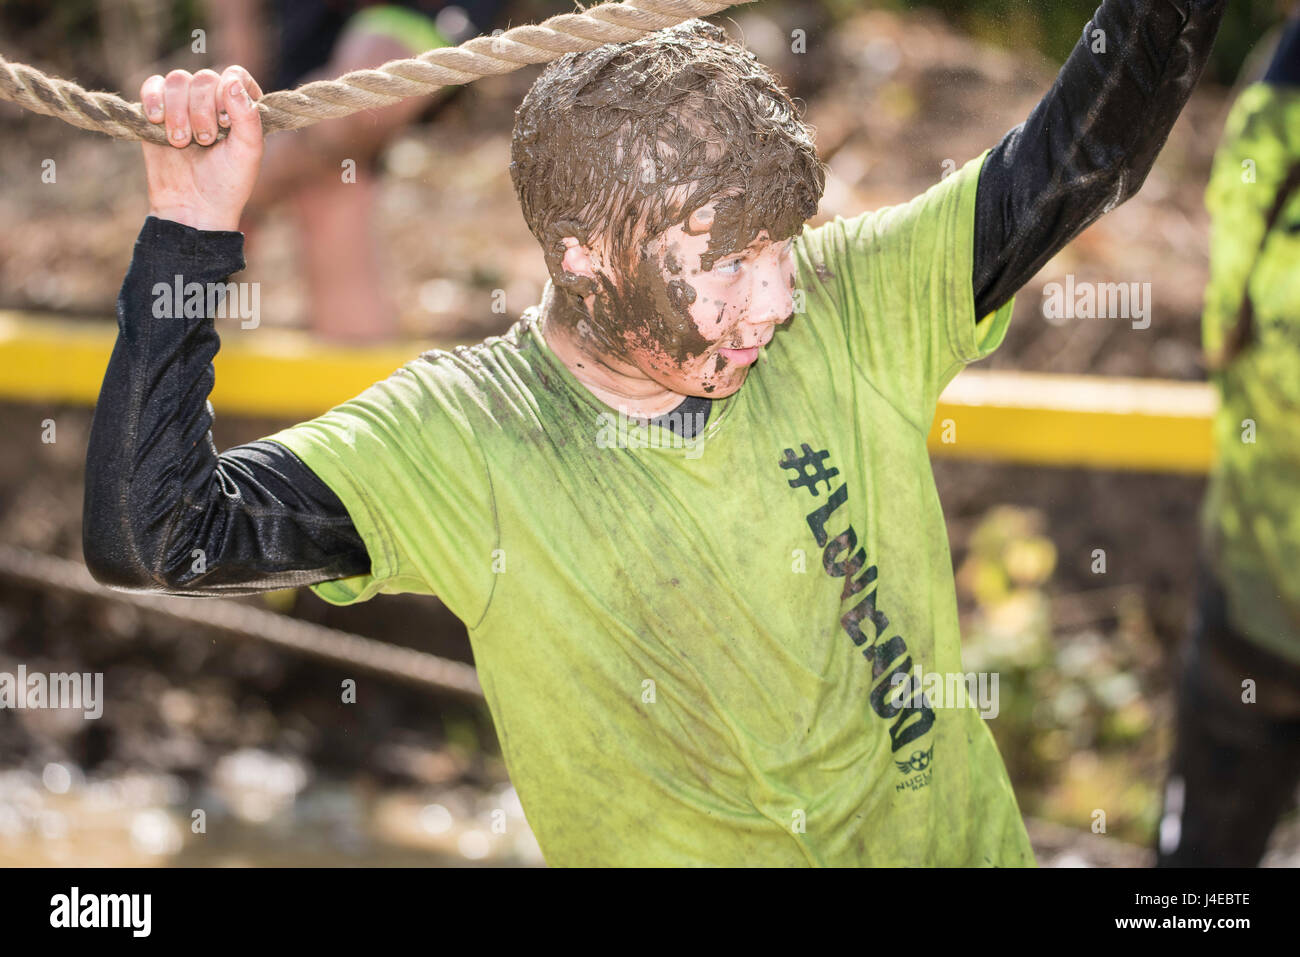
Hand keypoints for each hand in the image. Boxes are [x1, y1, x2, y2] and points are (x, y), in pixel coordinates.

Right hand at [139, 65, 264, 230]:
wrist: (192, 208)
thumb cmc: (227, 184)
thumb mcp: (248, 153)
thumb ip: (247, 116)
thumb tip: (230, 81)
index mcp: (240, 108)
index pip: (236, 74)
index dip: (228, 92)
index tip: (226, 122)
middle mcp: (213, 102)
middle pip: (204, 78)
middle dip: (202, 110)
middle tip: (204, 141)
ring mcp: (184, 105)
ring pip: (177, 80)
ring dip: (178, 111)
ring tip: (180, 141)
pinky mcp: (157, 112)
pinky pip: (151, 85)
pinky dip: (153, 98)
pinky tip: (157, 120)